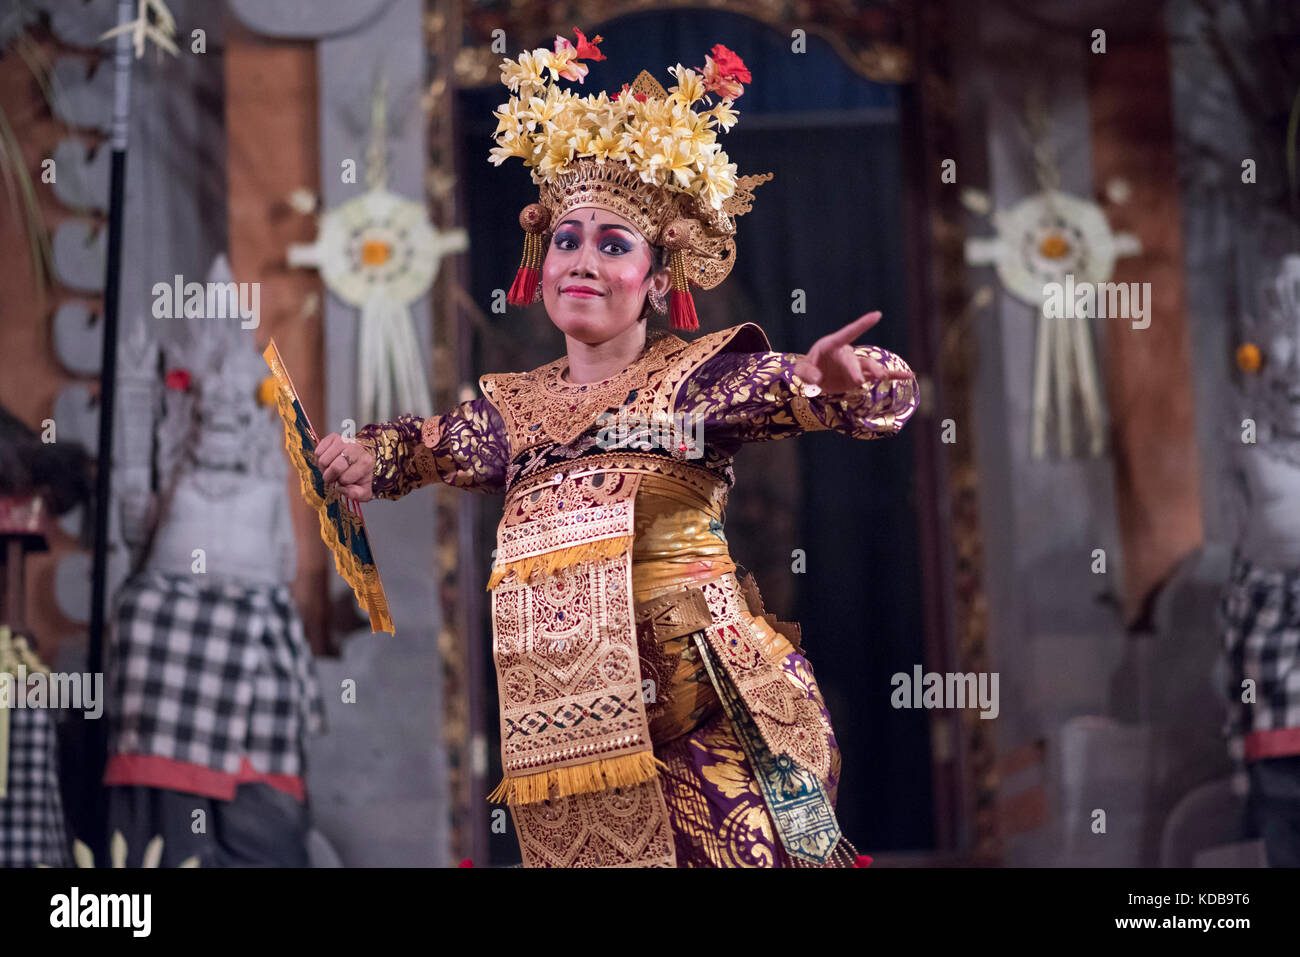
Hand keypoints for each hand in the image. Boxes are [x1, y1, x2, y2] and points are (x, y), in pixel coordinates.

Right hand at [316, 433, 374, 502]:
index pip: (345, 478)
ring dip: (324, 468)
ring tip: (331, 468)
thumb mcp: (364, 489)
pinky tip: (328, 460)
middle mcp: (355, 449)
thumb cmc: (362, 472)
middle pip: (334, 468)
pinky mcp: (333, 437)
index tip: (344, 480)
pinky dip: (319, 459)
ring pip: (323, 460)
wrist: (363, 454)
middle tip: (334, 477)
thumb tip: (341, 490)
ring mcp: (343, 441)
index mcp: (365, 462)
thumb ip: (356, 494)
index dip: (342, 483)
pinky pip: (318, 452)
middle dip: (331, 477)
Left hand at [792, 311, 912, 393]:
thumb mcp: (801, 370)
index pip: (848, 333)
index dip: (862, 324)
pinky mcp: (863, 376)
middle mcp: (847, 353)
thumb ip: (806, 373)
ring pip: (869, 367)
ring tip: (881, 378)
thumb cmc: (809, 368)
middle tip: (859, 381)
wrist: (817, 376)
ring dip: (876, 372)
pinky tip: (909, 374)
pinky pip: (880, 375)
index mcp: (831, 346)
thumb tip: (819, 379)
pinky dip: (894, 375)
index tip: (877, 315)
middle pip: (854, 360)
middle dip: (856, 370)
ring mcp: (856, 365)